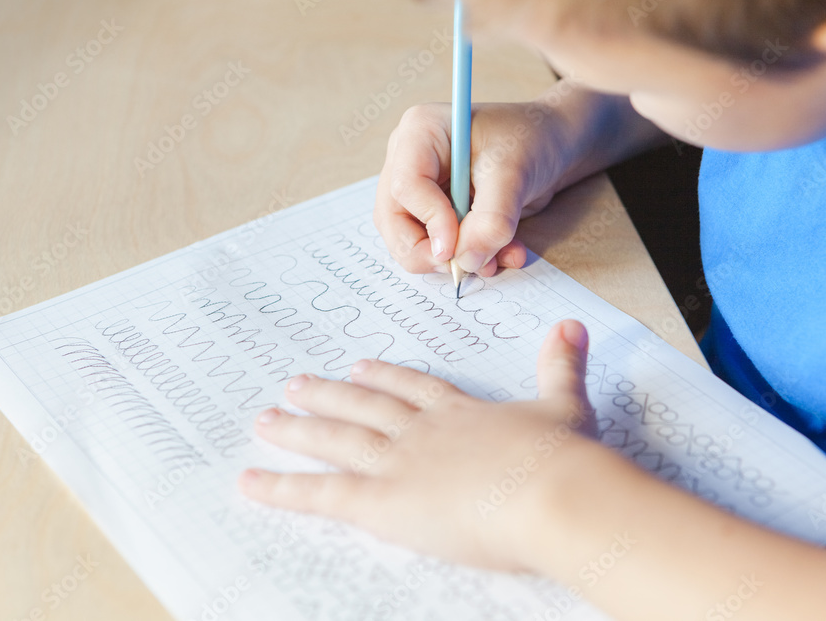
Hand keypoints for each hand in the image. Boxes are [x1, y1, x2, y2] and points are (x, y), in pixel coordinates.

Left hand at [238, 320, 597, 571]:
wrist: (551, 491)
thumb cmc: (562, 457)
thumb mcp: (566, 405)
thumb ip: (562, 365)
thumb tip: (574, 325)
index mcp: (461, 414)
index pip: (415, 390)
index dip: (386, 378)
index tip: (362, 368)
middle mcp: (422, 432)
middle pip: (365, 408)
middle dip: (329, 396)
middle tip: (295, 386)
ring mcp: (398, 462)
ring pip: (337, 440)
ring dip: (298, 429)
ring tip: (266, 420)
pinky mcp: (384, 502)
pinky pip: (323, 494)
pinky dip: (283, 490)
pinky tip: (251, 484)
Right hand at [374, 100, 572, 277]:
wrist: (552, 145)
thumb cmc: (531, 141)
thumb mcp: (515, 175)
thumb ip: (491, 220)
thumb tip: (466, 261)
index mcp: (419, 132)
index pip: (405, 187)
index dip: (431, 222)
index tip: (461, 247)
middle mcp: (407, 160)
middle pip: (394, 221)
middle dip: (431, 253)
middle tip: (467, 266)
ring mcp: (418, 189)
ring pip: (410, 242)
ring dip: (455, 260)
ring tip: (500, 256)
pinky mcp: (434, 214)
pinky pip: (436, 249)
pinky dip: (469, 259)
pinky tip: (503, 253)